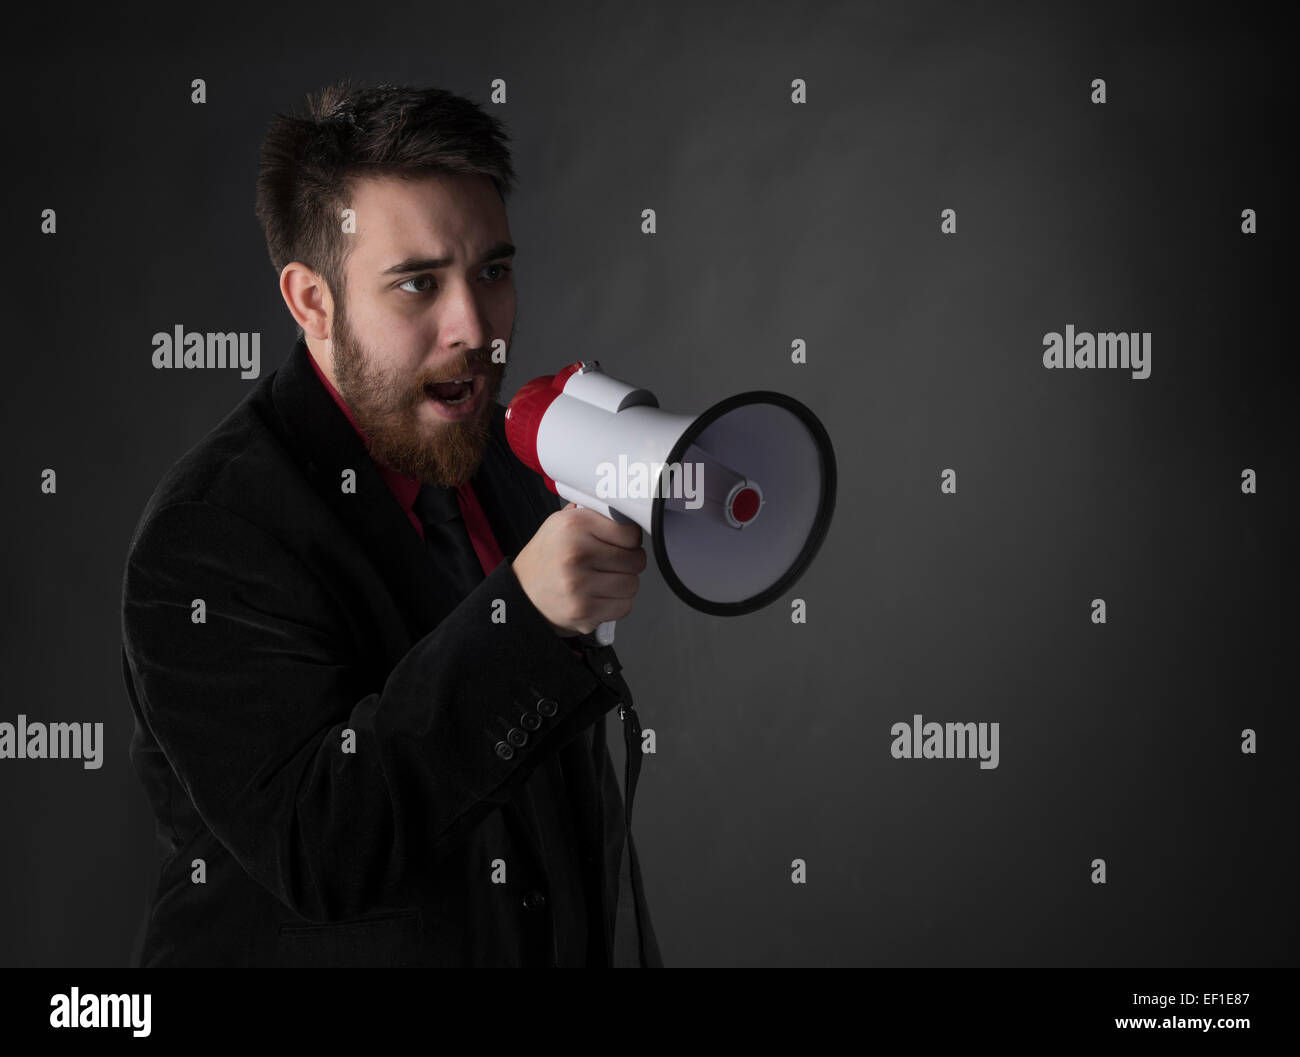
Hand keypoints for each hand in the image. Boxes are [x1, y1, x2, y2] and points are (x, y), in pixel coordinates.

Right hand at [510, 503, 645, 636]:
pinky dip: (616, 604)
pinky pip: (624, 606)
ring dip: (623, 585)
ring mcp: (580, 584)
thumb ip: (593, 515)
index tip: (621, 544)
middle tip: (611, 564)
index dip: (630, 540)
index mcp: (574, 524)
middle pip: (636, 560)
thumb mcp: (561, 524)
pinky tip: (599, 596)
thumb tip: (626, 509)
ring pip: (632, 584)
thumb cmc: (546, 559)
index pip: (631, 533)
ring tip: (603, 580)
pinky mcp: (584, 610)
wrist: (521, 594)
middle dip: (628, 563)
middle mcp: (576, 552)